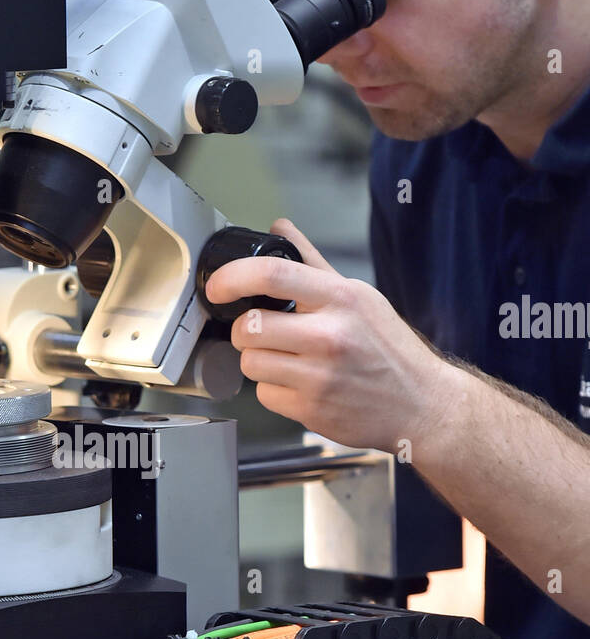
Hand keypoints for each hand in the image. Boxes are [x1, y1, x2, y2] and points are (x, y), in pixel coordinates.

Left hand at [204, 218, 454, 452]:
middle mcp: (330, 336)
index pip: (272, 274)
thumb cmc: (390, 350)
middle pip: (249, 326)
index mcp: (340, 299)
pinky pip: (263, 395)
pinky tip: (300, 385)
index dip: (232, 278)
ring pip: (250, 363)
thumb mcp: (358, 297)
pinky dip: (273, 391)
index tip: (217, 286)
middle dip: (246, 331)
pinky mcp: (312, 410)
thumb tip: (280, 228)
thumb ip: (312, 263)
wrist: (421, 405)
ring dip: (259, 362)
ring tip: (288, 361)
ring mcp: (320, 376)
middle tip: (264, 334)